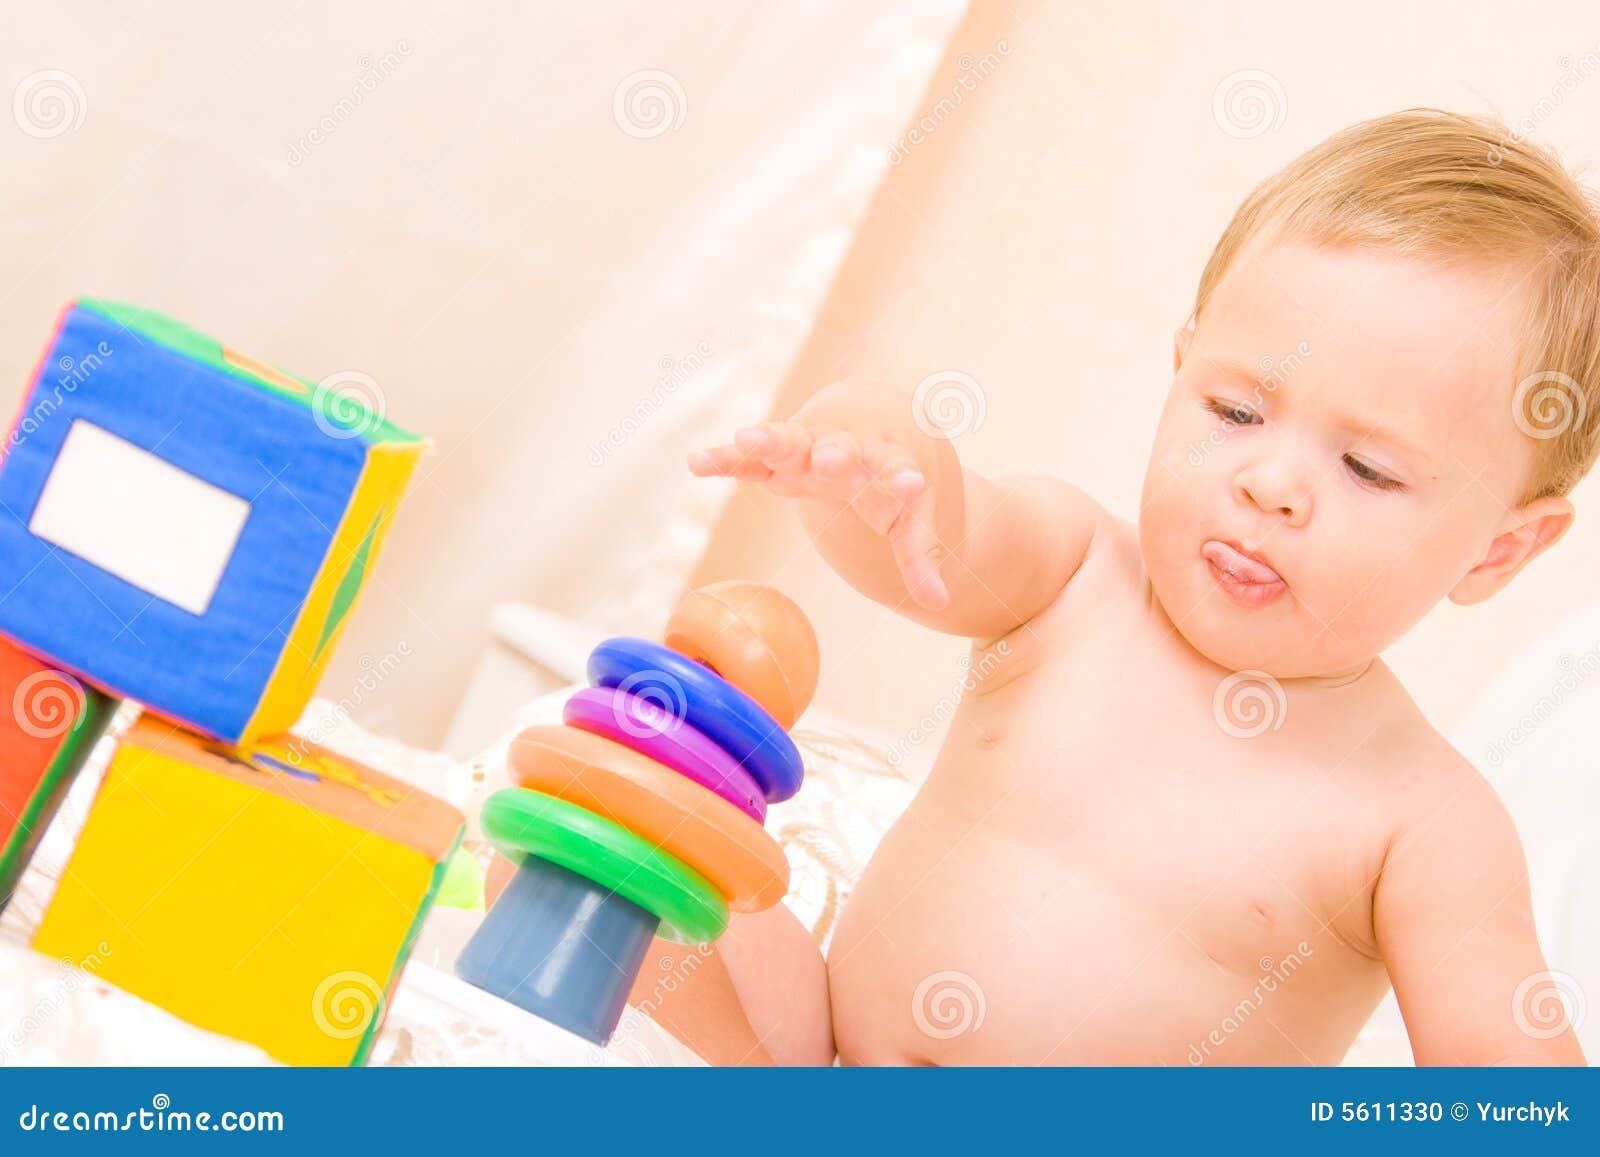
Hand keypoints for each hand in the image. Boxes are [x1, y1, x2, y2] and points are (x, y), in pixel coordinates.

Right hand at [688, 420, 950, 609]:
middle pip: (839, 449)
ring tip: (747, 438)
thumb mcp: (909, 511)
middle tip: (831, 458)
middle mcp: (844, 445)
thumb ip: (920, 555)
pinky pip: (746, 457)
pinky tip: (697, 462)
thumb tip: (940, 604)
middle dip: (834, 454)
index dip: (901, 478)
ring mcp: (806, 446)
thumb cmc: (891, 471)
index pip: (895, 468)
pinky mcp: (775, 454)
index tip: (911, 481)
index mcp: (885, 457)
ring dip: (769, 440)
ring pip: (788, 440)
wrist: (870, 412)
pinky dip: (724, 457)